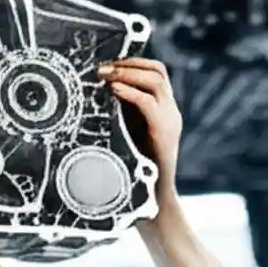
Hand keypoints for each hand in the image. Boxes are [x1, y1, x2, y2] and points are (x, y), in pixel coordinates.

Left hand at [98, 58, 182, 200]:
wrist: (155, 204)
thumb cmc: (134, 172)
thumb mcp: (127, 136)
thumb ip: (120, 116)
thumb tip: (96, 95)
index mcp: (165, 112)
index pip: (157, 73)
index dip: (133, 62)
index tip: (109, 63)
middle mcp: (171, 113)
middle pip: (158, 71)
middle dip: (128, 63)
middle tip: (103, 67)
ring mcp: (170, 122)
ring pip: (156, 81)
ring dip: (127, 73)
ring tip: (105, 75)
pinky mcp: (163, 134)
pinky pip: (148, 103)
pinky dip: (130, 92)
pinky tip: (113, 91)